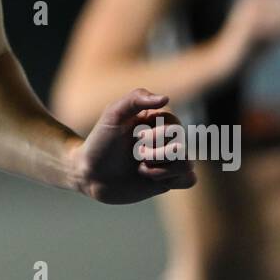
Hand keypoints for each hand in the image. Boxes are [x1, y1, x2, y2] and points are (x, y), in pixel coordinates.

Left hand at [67, 88, 196, 203]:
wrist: (90, 174)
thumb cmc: (100, 142)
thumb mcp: (113, 114)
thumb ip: (136, 99)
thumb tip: (166, 98)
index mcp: (155, 121)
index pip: (174, 125)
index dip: (157, 134)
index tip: (136, 137)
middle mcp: (163, 139)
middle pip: (181, 144)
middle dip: (156, 152)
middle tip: (136, 154)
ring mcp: (166, 160)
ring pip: (187, 163)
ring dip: (162, 167)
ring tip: (141, 167)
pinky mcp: (166, 180)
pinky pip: (189, 179)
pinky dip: (172, 179)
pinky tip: (151, 178)